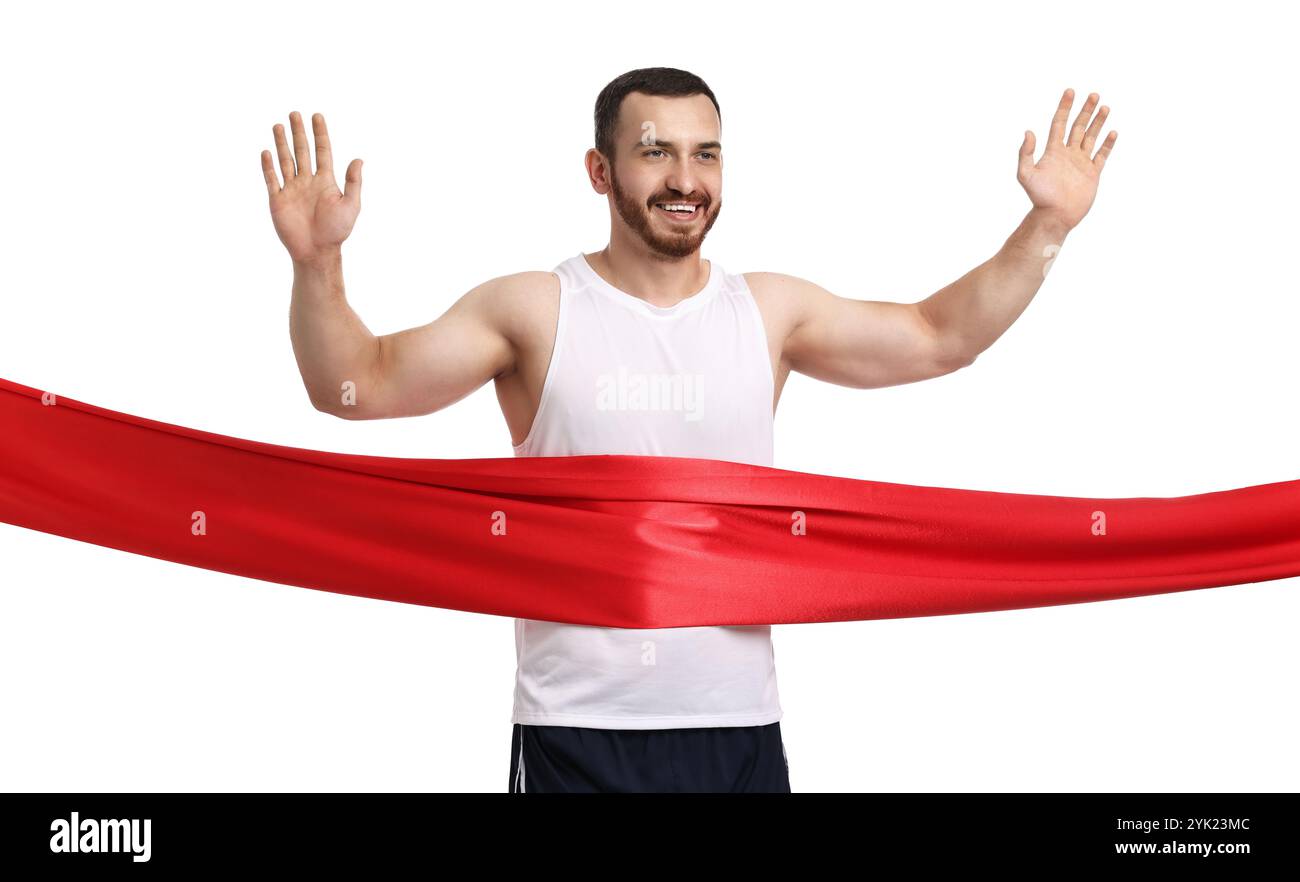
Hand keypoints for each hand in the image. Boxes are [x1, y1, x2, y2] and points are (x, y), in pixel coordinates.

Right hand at [260, 111, 361, 263]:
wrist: (317, 251)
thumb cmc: (337, 231)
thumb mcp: (351, 205)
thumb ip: (353, 182)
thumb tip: (358, 159)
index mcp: (325, 181)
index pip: (322, 151)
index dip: (320, 134)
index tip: (317, 116)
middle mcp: (307, 182)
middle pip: (302, 151)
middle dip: (298, 133)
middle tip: (294, 114)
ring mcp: (292, 190)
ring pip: (286, 161)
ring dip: (281, 144)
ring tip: (278, 125)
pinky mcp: (278, 200)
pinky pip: (272, 179)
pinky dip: (268, 166)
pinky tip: (266, 152)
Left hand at [1017, 89, 1117, 231]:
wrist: (1055, 216)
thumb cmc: (1040, 197)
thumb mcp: (1026, 175)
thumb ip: (1025, 154)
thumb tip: (1028, 132)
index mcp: (1053, 151)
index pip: (1059, 123)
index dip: (1064, 107)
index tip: (1070, 91)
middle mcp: (1067, 154)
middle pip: (1077, 126)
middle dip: (1085, 110)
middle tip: (1094, 95)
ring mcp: (1081, 163)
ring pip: (1091, 137)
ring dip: (1098, 122)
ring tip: (1105, 107)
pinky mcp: (1092, 173)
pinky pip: (1102, 155)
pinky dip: (1108, 144)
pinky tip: (1113, 132)